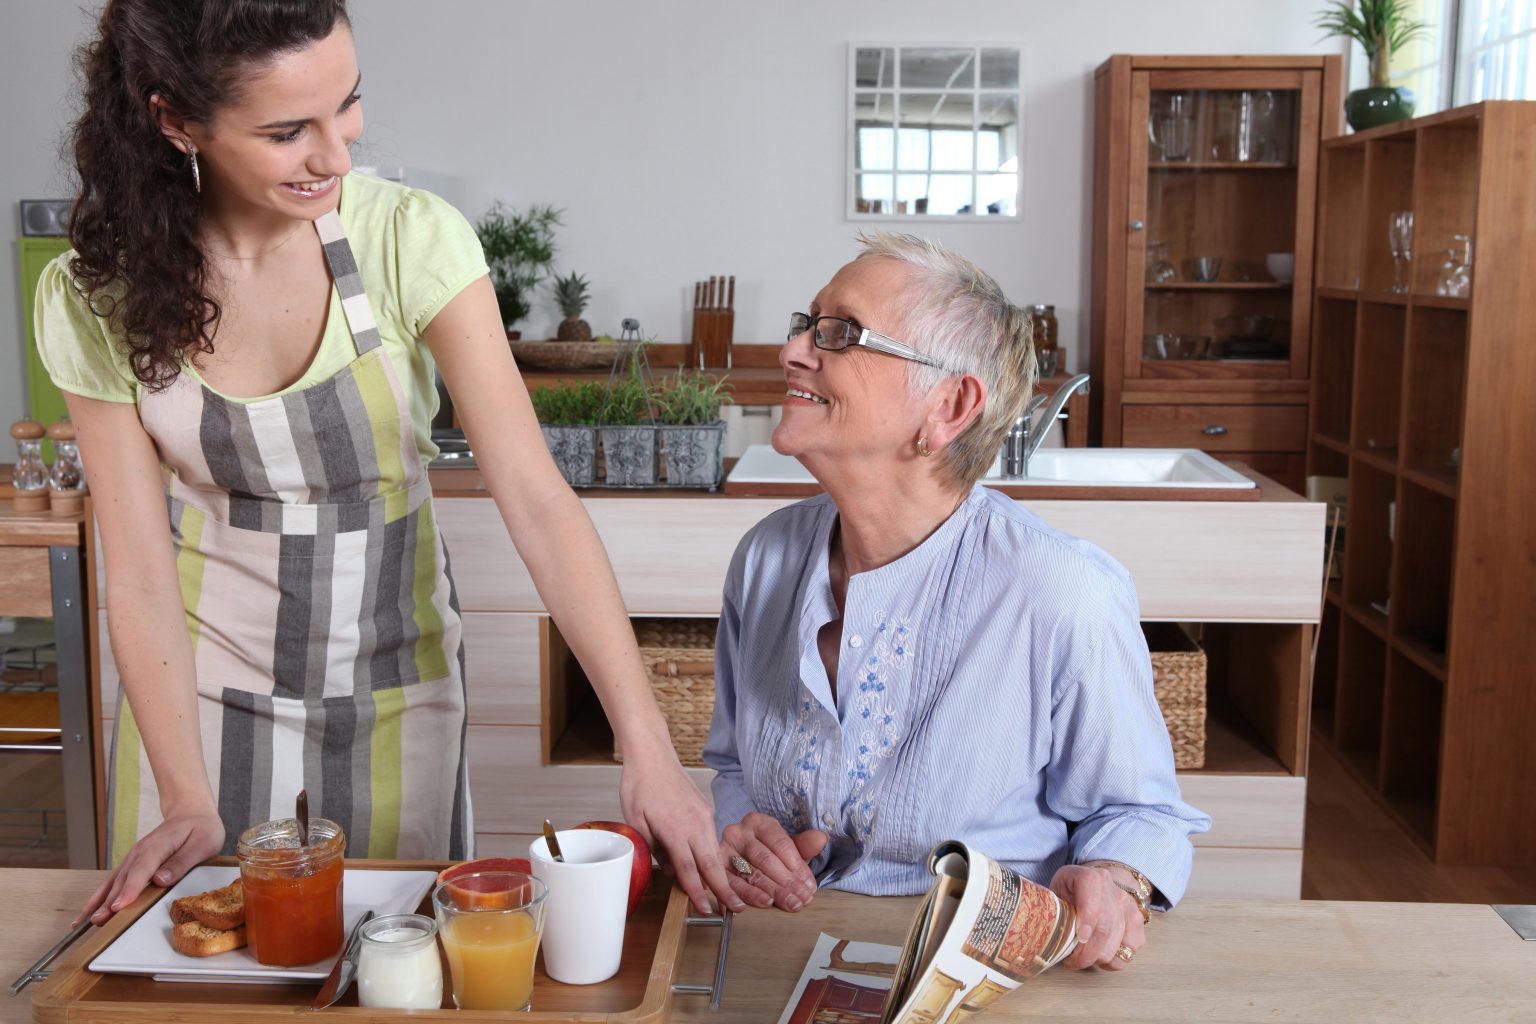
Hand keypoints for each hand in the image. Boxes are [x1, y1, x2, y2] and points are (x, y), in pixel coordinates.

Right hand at [74, 807, 224, 926]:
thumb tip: (160, 879)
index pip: (141, 870)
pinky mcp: (131, 865)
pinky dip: (97, 897)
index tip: (118, 906)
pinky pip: (112, 882)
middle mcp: (139, 853)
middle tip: (98, 922)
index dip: (129, 889)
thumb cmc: (200, 828)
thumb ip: (181, 862)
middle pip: (122, 880)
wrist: (191, 812)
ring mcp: (132, 859)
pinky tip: (86, 913)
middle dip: (108, 902)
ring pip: (112, 882)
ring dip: (97, 902)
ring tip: (83, 923)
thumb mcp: (202, 843)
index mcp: (157, 846)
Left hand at [619, 748, 744, 915]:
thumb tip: (669, 870)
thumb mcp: (635, 821)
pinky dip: (715, 857)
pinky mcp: (705, 811)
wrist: (652, 756)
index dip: (697, 892)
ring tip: (729, 895)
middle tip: (734, 910)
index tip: (706, 909)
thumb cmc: (640, 785)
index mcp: (676, 828)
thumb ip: (653, 849)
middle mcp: (696, 823)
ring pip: (715, 852)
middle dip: (724, 889)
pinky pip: (712, 839)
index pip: (689, 868)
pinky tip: (714, 869)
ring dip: (722, 875)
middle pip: (712, 863)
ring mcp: (704, 816)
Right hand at [720, 812, 825, 912]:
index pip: (780, 843)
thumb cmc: (767, 851)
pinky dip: (741, 897)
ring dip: (768, 892)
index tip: (810, 885)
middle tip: (800, 900)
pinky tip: (751, 906)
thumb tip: (820, 839)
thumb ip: (803, 845)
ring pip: (748, 874)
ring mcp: (723, 850)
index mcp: (758, 822)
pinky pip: (729, 885)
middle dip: (785, 883)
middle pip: (765, 860)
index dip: (797, 866)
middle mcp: (738, 833)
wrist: (738, 853)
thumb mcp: (785, 845)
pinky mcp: (714, 869)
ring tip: (784, 903)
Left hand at [1049, 863, 1146, 970]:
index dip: (1088, 917)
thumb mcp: (1057, 890)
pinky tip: (1100, 954)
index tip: (1080, 936)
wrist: (1098, 884)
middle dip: (1086, 952)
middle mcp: (1112, 890)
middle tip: (1071, 962)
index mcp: (1090, 877)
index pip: (1092, 894)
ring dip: (1097, 958)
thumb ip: (1055, 905)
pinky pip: (1128, 952)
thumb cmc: (1071, 891)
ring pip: (1116, 944)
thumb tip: (1050, 932)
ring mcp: (1128, 908)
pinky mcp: (1137, 924)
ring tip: (1083, 958)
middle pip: (1104, 928)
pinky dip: (1113, 960)